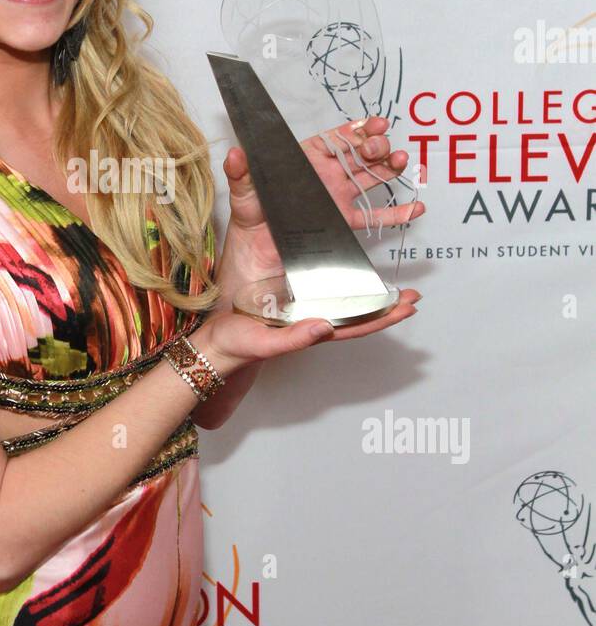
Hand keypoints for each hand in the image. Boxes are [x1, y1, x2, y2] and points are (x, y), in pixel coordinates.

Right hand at [193, 287, 421, 378]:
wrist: (214, 343)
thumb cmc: (236, 346)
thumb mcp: (265, 343)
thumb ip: (295, 339)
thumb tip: (324, 328)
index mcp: (312, 333)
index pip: (357, 326)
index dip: (384, 317)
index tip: (407, 307)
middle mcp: (312, 324)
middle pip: (358, 316)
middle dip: (386, 308)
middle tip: (412, 296)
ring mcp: (303, 314)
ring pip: (344, 306)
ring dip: (369, 297)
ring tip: (390, 288)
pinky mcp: (289, 304)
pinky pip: (323, 295)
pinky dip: (341, 287)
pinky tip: (348, 279)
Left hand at [215, 116, 423, 302]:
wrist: (257, 254)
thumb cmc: (250, 219)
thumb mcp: (243, 193)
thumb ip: (241, 173)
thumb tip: (235, 154)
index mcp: (306, 161)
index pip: (335, 140)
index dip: (357, 129)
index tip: (375, 123)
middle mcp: (326, 176)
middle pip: (359, 154)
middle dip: (375, 146)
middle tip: (381, 149)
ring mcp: (338, 198)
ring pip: (371, 177)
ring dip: (389, 168)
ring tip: (402, 162)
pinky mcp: (345, 222)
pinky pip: (374, 215)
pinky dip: (396, 212)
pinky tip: (414, 208)